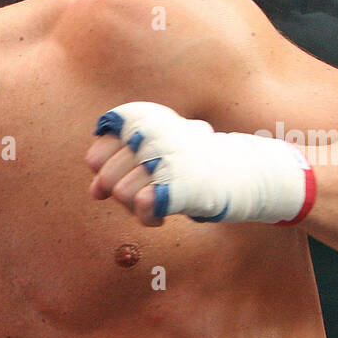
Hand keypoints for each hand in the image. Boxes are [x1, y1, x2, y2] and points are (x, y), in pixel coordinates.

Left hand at [86, 102, 314, 225]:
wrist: (244, 170)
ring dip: (136, 209)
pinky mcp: (176, 182)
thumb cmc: (192, 163)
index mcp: (142, 119)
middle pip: (104, 179)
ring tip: (161, 200)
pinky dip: (148, 217)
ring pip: (120, 195)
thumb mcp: (154, 152)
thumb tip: (94, 192)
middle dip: (119, 195)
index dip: (105, 176)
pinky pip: (141, 207)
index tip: (129, 177)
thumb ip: (118, 167)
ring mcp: (163, 156)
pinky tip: (163, 215)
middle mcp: (150, 133)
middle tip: (146, 192)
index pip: (94, 156)